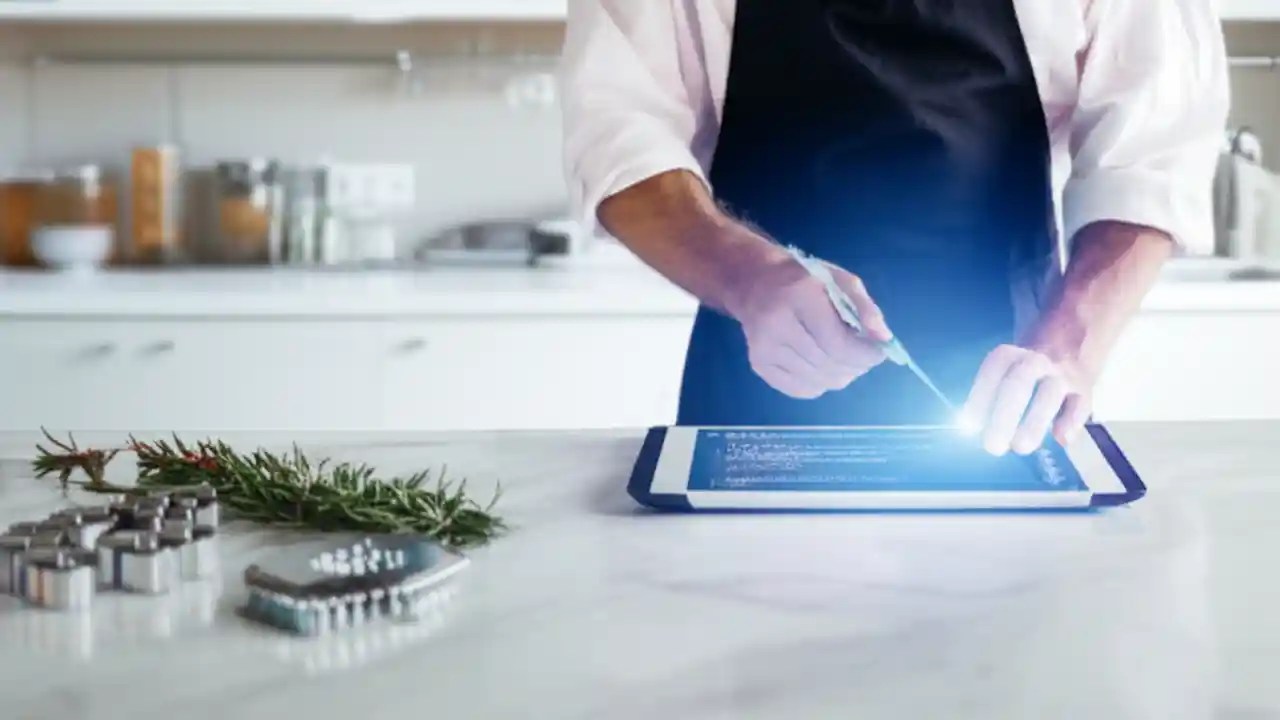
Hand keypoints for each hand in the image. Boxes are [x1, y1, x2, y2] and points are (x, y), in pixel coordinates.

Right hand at [726, 246, 891, 399]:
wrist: (753, 282)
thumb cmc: (803, 278)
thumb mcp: (839, 279)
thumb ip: (865, 307)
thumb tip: (884, 340)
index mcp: (798, 297)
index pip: (837, 343)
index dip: (865, 355)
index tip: (879, 352)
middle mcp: (776, 326)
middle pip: (829, 365)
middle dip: (856, 365)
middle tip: (864, 355)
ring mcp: (764, 349)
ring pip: (819, 381)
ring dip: (841, 374)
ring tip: (844, 358)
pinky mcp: (759, 365)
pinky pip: (802, 390)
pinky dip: (821, 383)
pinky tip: (824, 365)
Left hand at [960, 345, 1092, 455]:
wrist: (1068, 341)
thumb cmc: (1022, 367)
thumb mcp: (1003, 370)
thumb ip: (989, 395)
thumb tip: (971, 428)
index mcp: (1009, 355)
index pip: (992, 370)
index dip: (979, 397)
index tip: (969, 426)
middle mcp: (1036, 360)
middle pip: (1018, 384)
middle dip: (1004, 416)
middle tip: (992, 446)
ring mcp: (1062, 373)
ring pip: (1050, 395)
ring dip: (1035, 423)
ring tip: (1020, 448)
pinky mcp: (1084, 386)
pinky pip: (1081, 402)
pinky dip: (1073, 420)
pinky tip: (1062, 440)